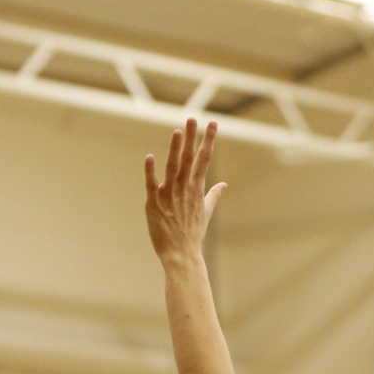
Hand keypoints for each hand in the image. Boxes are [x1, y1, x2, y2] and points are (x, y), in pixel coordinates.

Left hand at [143, 118, 226, 263]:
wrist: (182, 255)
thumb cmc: (192, 234)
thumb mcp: (206, 213)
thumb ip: (213, 195)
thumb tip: (223, 184)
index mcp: (197, 189)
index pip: (205, 160)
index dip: (209, 141)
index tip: (213, 124)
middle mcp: (185, 189)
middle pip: (190, 159)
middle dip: (193, 138)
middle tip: (194, 118)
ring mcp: (169, 195)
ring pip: (173, 167)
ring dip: (176, 149)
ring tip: (178, 131)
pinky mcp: (154, 203)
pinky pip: (152, 184)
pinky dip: (151, 171)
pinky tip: (150, 157)